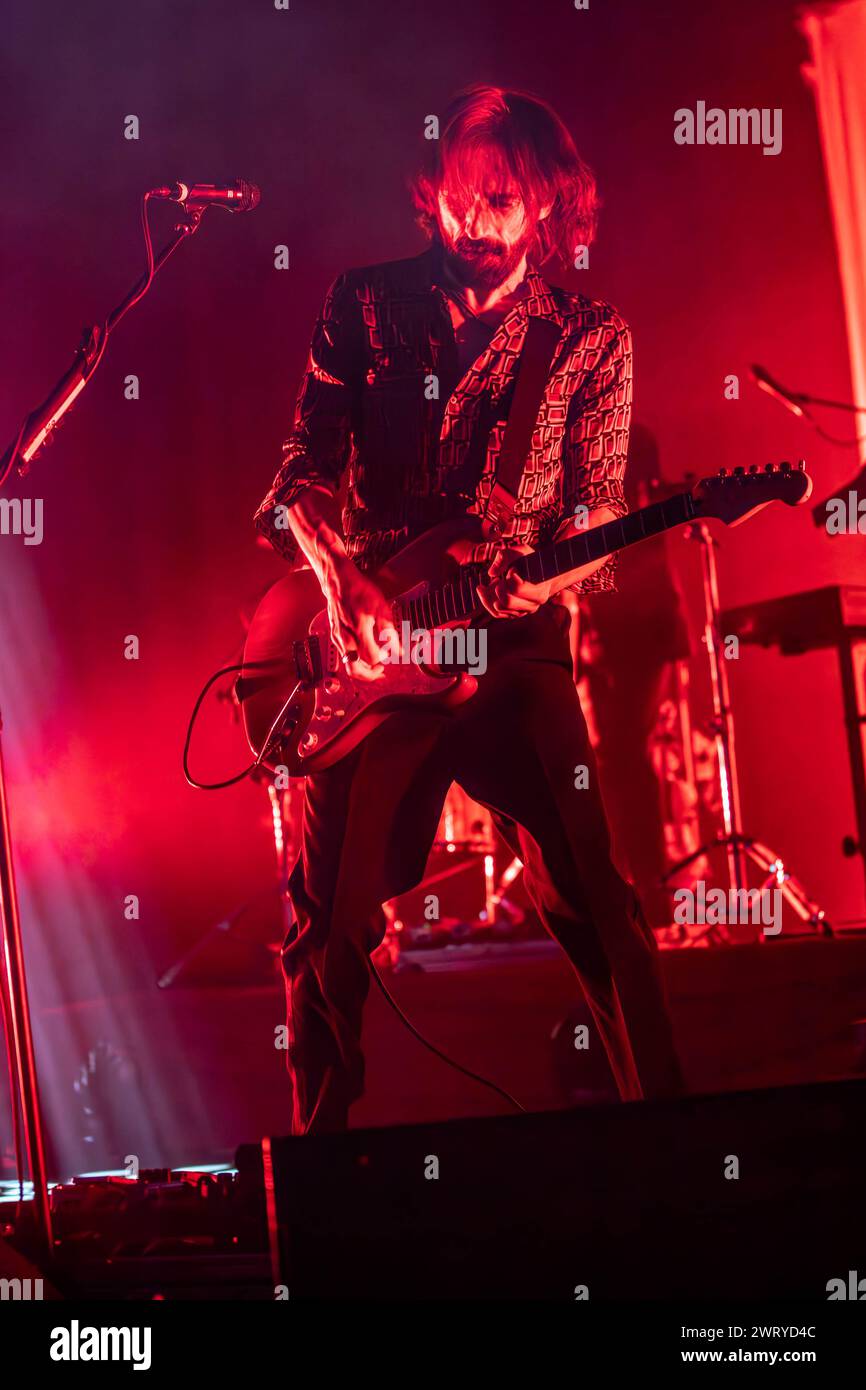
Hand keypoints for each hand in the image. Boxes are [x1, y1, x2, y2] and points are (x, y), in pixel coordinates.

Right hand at [325, 556, 397, 680]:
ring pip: (348, 664)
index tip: (388, 655)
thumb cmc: (360, 591)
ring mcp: (337, 638)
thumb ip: (390, 632)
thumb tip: (398, 651)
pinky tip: (364, 657)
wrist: (339, 582)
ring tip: (375, 666)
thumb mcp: (382, 608)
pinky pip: (344, 656)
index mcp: (359, 628)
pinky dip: (355, 661)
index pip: (370, 657)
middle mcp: (345, 636)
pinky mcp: (334, 637)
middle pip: (354, 669)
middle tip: (381, 672)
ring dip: (362, 670)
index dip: (382, 660)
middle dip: (368, 675)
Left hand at [477, 544, 551, 619]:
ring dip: (490, 594)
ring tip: (496, 581)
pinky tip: (492, 587)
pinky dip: (489, 600)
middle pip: (507, 601)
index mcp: (539, 588)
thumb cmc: (531, 561)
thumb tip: (491, 573)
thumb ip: (506, 556)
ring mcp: (525, 610)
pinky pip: (497, 613)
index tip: (512, 570)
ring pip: (499, 609)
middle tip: (498, 578)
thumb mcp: (522, 551)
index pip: (518, 588)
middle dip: (497, 588)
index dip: (510, 578)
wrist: (542, 575)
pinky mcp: (516, 614)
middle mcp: (534, 603)